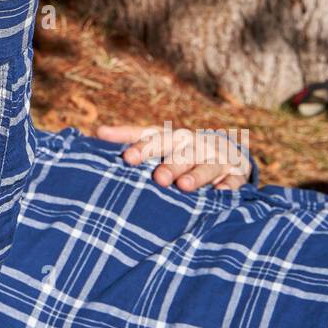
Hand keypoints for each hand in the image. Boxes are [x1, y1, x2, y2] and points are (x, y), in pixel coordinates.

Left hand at [95, 123, 253, 191]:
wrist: (224, 152)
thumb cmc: (178, 150)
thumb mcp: (156, 142)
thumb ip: (129, 139)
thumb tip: (94, 133)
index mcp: (170, 137)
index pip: (152, 139)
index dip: (140, 148)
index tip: (126, 159)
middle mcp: (191, 144)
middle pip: (179, 153)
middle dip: (169, 164)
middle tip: (158, 178)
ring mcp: (214, 158)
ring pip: (204, 166)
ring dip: (195, 176)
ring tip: (184, 187)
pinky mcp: (233, 174)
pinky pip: (231, 181)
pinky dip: (227, 187)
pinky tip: (220, 194)